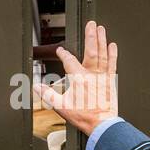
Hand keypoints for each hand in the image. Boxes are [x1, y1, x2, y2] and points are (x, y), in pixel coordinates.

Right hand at [34, 19, 118, 134]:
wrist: (102, 125)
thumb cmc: (84, 116)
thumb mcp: (61, 107)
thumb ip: (48, 94)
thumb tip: (36, 87)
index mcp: (78, 78)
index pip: (69, 61)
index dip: (63, 54)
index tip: (60, 50)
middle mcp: (92, 74)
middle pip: (91, 50)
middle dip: (90, 36)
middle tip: (91, 24)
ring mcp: (103, 76)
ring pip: (102, 54)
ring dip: (102, 40)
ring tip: (101, 29)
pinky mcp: (111, 80)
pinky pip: (112, 64)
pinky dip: (113, 54)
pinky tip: (113, 46)